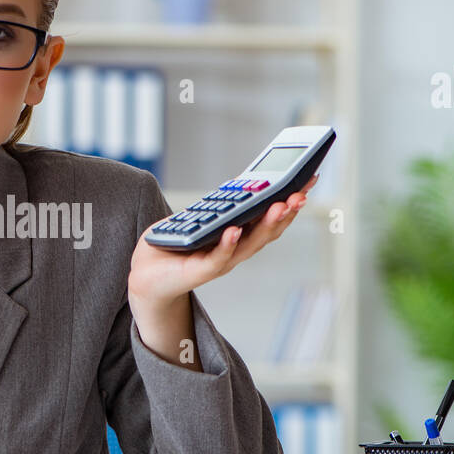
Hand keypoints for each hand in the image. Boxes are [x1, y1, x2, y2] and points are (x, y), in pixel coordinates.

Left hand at [128, 175, 317, 312]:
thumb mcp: (200, 217)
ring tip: (279, 206)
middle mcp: (235, 250)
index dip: (289, 200)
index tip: (308, 179)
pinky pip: (217, 258)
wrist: (146, 274)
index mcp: (238, 235)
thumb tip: (240, 184)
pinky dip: (228, 244)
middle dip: (286, 212)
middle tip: (301, 193)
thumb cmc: (174, 243)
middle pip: (267, 231)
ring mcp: (220, 262)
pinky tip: (234, 229)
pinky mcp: (199, 271)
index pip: (270, 217)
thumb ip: (218, 205)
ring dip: (266, 225)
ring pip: (249, 244)